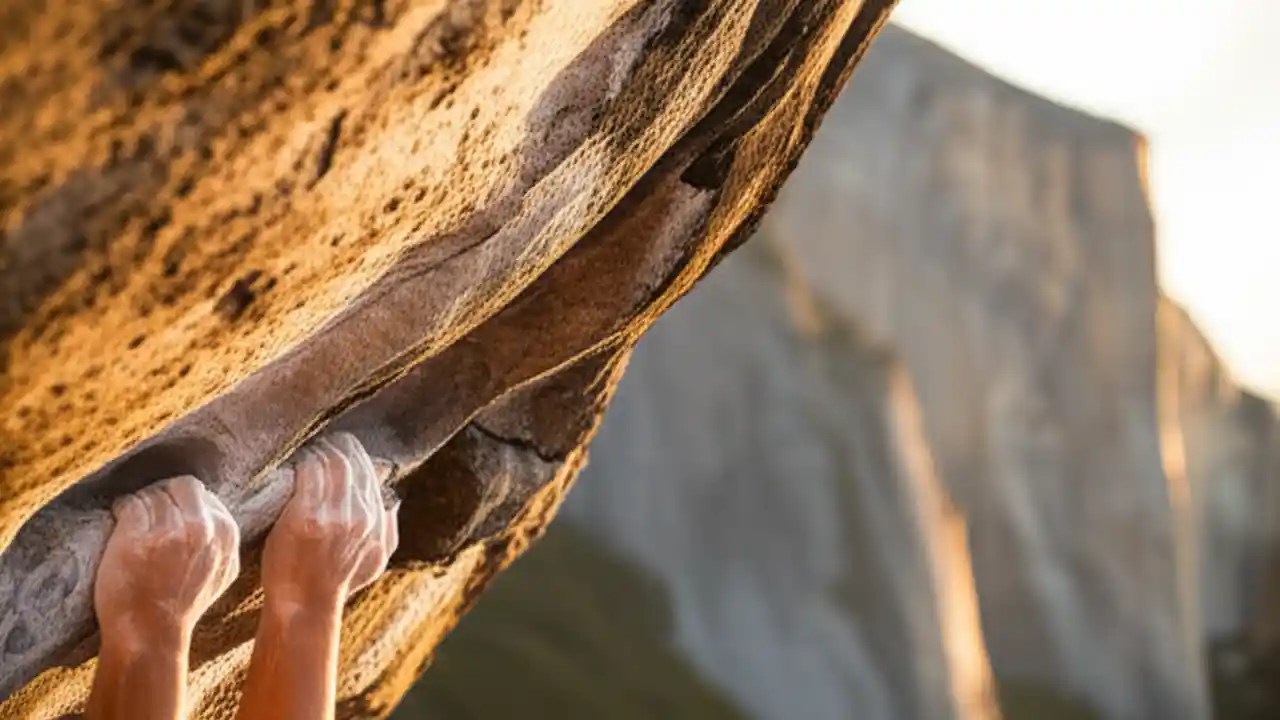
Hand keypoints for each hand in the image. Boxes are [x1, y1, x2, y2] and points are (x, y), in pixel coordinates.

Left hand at [94, 476, 240, 645]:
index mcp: (225, 534)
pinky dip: (122, 508)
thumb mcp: (220, 574)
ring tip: (133, 523)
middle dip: (163, 495)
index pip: (202, 493)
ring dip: (141, 504)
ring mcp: (171, 532)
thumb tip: (213, 515)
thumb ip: (222, 543)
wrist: (150, 636)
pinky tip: (119, 522)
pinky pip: (130, 503)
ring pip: (153, 494)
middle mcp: (202, 529)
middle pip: (179, 486)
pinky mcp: (138, 536)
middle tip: (149, 512)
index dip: (182, 501)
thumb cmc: (181, 607)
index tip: (170, 514)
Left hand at [261, 433, 398, 613]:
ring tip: (310, 449)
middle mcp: (358, 516)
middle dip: (337, 447)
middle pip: (350, 463)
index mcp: (375, 521)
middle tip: (324, 441)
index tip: (341, 448)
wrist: (305, 605)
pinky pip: (308, 475)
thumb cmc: (336, 583)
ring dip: (319, 452)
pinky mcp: (304, 517)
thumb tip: (393, 501)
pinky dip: (304, 464)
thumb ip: (388, 530)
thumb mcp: (375, 561)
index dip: (354, 454)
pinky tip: (297, 463)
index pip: (368, 472)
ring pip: (330, 464)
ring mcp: (331, 516)